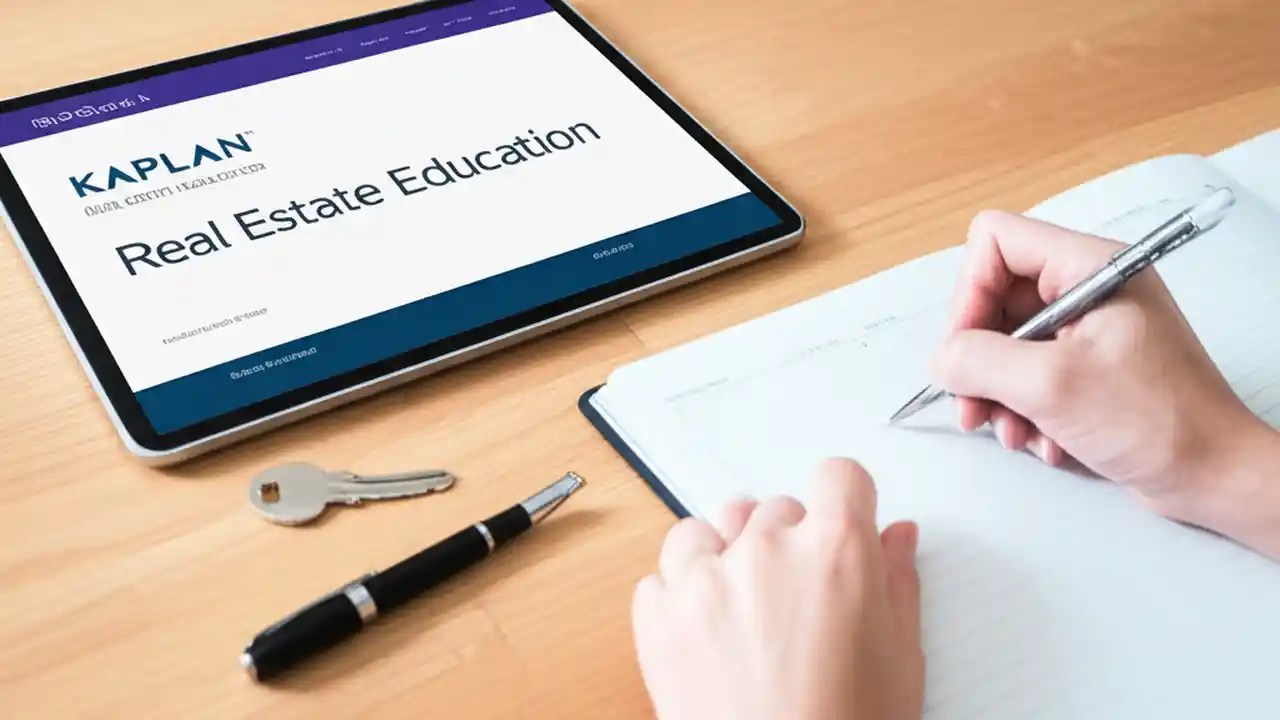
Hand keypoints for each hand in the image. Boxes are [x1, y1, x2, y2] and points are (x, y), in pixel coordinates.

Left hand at [631, 458, 922, 719]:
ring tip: (745, 610)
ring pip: (709, 530)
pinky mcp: (658, 616)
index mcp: (836, 551)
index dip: (844, 503)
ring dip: (726, 556)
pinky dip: (680, 596)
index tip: (840, 525)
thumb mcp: (902, 659)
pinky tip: (707, 635)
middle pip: (776, 508)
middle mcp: (767, 551)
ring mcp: (705, 580)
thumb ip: (897, 582)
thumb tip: (897, 536)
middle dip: (790, 542)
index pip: (839, 477)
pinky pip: (662, 577)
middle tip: (799, 600)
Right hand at [932, 210, 1279, 553]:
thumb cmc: (1159, 421)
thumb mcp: (1051, 385)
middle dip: (978, 358)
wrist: (1213, 475)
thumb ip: (979, 361)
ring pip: (1005, 344)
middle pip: (993, 299)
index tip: (965, 348)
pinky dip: (1025, 410)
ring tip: (1013, 431)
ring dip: (998, 393)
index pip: (995, 242)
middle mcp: (1087, 289)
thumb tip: (942, 359)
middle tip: (973, 405)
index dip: (968, 293)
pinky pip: (1029, 375)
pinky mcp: (1090, 367)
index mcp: (1089, 267)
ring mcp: (1089, 329)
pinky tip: (1044, 439)